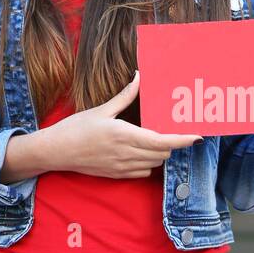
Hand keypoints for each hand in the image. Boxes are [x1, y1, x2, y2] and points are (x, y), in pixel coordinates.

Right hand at [41, 70, 202, 176]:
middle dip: (171, 143)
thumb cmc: (76, 128)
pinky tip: (141, 152)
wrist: (56, 152)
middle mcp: (127, 154)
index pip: (163, 141)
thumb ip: (125, 96)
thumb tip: (139, 77)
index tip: (197, 136)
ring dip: (160, 152)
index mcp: (125, 135)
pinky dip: (148, 163)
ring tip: (155, 138)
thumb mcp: (101, 110)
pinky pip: (143, 172)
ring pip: (155, 163)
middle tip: (172, 129)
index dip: (183, 140)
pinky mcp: (117, 175)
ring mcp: (122, 167)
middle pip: (163, 153)